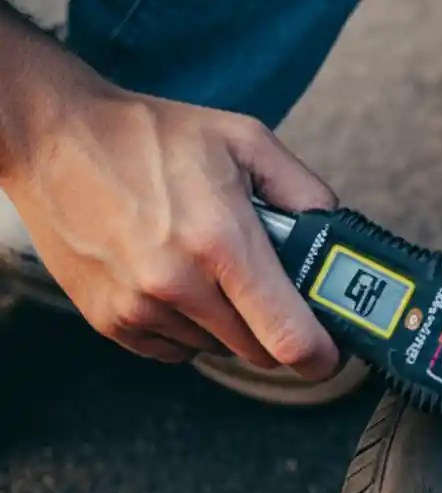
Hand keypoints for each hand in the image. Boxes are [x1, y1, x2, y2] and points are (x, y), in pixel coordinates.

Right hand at [1, 84, 340, 376]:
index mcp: (223, 241)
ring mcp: (140, 307)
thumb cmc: (153, 136)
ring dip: (228, 322)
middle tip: (269, 285)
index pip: (288, 337)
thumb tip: (337, 235)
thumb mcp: (245, 140)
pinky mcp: (111, 321)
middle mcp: (180, 283)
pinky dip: (187, 325)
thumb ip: (303, 190)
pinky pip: (176, 349)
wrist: (53, 137)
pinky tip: (174, 277)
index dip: (320, 356)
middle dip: (276, 328)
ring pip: (218, 349)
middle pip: (259, 352)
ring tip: (207, 264)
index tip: (331, 353)